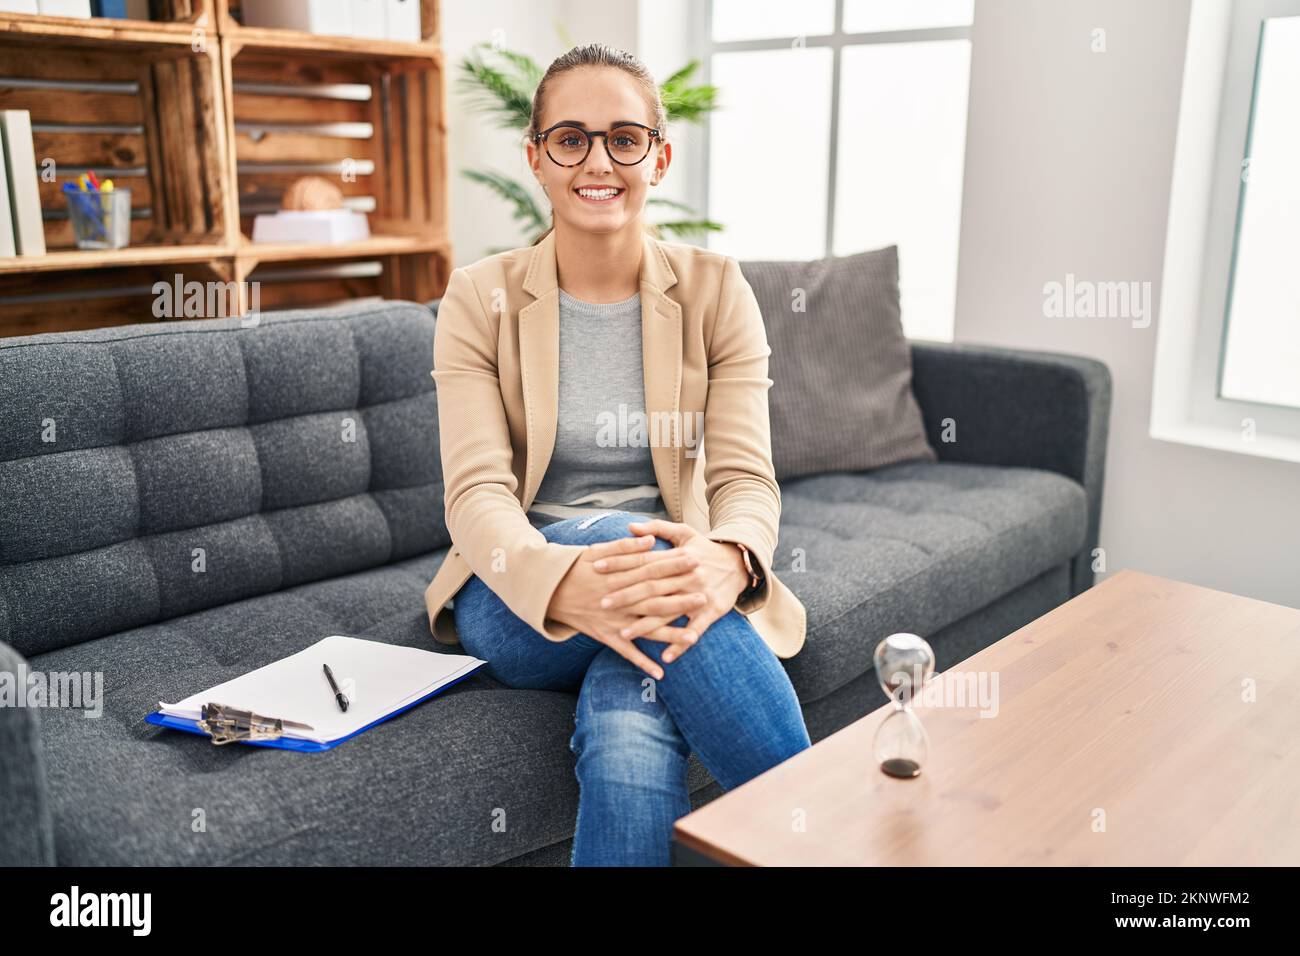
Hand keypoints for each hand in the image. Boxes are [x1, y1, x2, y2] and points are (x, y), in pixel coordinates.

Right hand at [546, 533, 705, 679]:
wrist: (549, 591)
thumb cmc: (576, 567)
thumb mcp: (596, 551)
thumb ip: (626, 546)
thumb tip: (651, 540)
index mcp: (618, 577)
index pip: (651, 569)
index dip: (673, 564)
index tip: (695, 560)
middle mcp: (619, 600)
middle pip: (654, 599)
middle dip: (680, 598)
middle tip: (705, 596)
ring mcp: (614, 620)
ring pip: (646, 629)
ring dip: (670, 634)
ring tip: (694, 636)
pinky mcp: (606, 636)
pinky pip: (626, 653)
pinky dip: (642, 663)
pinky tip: (661, 673)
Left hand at [593, 519, 749, 662]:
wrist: (740, 564)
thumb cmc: (705, 549)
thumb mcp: (685, 533)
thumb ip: (657, 529)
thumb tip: (630, 527)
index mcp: (678, 557)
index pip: (644, 561)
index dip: (620, 563)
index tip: (597, 567)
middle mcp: (688, 576)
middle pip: (652, 587)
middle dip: (626, 596)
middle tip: (603, 603)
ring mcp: (700, 595)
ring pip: (669, 611)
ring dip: (646, 624)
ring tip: (624, 633)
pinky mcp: (712, 612)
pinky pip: (695, 630)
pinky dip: (681, 644)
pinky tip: (666, 657)